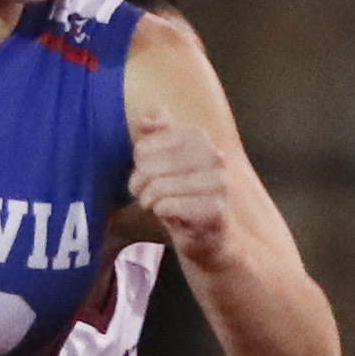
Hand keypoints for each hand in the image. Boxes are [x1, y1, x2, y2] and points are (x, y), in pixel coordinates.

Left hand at [129, 114, 228, 263]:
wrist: (207, 236)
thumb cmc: (179, 195)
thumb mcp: (160, 162)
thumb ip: (150, 135)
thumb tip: (147, 119)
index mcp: (198, 138)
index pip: (144, 146)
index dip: (136, 164)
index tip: (140, 174)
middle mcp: (213, 156)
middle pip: (149, 167)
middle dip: (139, 183)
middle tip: (142, 194)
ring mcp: (218, 183)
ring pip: (159, 187)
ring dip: (149, 200)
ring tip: (153, 205)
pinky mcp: (215, 209)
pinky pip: (169, 206)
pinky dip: (162, 213)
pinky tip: (171, 216)